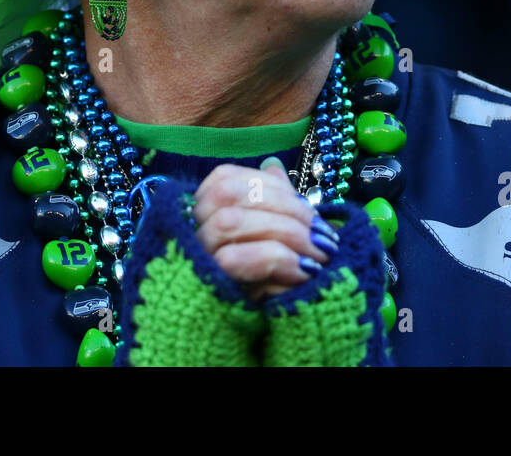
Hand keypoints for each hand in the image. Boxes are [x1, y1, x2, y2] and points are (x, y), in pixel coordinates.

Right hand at [192, 159, 340, 299]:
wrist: (262, 342)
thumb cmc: (265, 286)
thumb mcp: (270, 240)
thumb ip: (270, 202)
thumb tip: (273, 167)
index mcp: (201, 215)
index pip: (224, 179)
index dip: (268, 186)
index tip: (307, 208)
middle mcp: (189, 233)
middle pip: (226, 196)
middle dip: (283, 207)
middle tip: (322, 233)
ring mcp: (193, 260)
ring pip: (228, 222)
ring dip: (285, 232)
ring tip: (319, 254)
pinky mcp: (204, 289)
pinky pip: (234, 259)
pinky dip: (277, 259)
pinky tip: (303, 272)